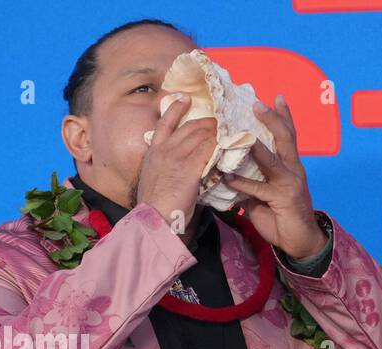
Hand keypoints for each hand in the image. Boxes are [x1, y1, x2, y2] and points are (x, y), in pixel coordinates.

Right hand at [135, 95, 217, 237]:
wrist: (154, 216)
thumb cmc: (155, 206)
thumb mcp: (155, 180)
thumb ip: (167, 168)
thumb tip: (179, 167)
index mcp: (153, 152)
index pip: (164, 123)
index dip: (175, 109)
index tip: (185, 98)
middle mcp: (164, 150)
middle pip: (188, 127)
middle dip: (205, 121)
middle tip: (218, 118)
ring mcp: (177, 157)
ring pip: (200, 136)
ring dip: (215, 131)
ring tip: (227, 127)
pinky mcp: (190, 168)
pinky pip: (208, 151)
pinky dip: (218, 146)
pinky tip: (228, 143)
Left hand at [220, 95, 326, 258]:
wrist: (301, 242)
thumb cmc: (282, 217)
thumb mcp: (265, 194)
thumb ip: (251, 180)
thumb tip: (229, 171)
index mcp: (291, 165)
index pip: (288, 135)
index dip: (283, 116)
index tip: (276, 96)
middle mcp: (293, 170)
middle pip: (285, 138)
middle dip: (272, 119)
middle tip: (257, 104)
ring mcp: (290, 184)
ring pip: (272, 160)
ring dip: (255, 147)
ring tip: (240, 135)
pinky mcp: (284, 199)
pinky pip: (260, 188)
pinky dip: (243, 183)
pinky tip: (229, 178)